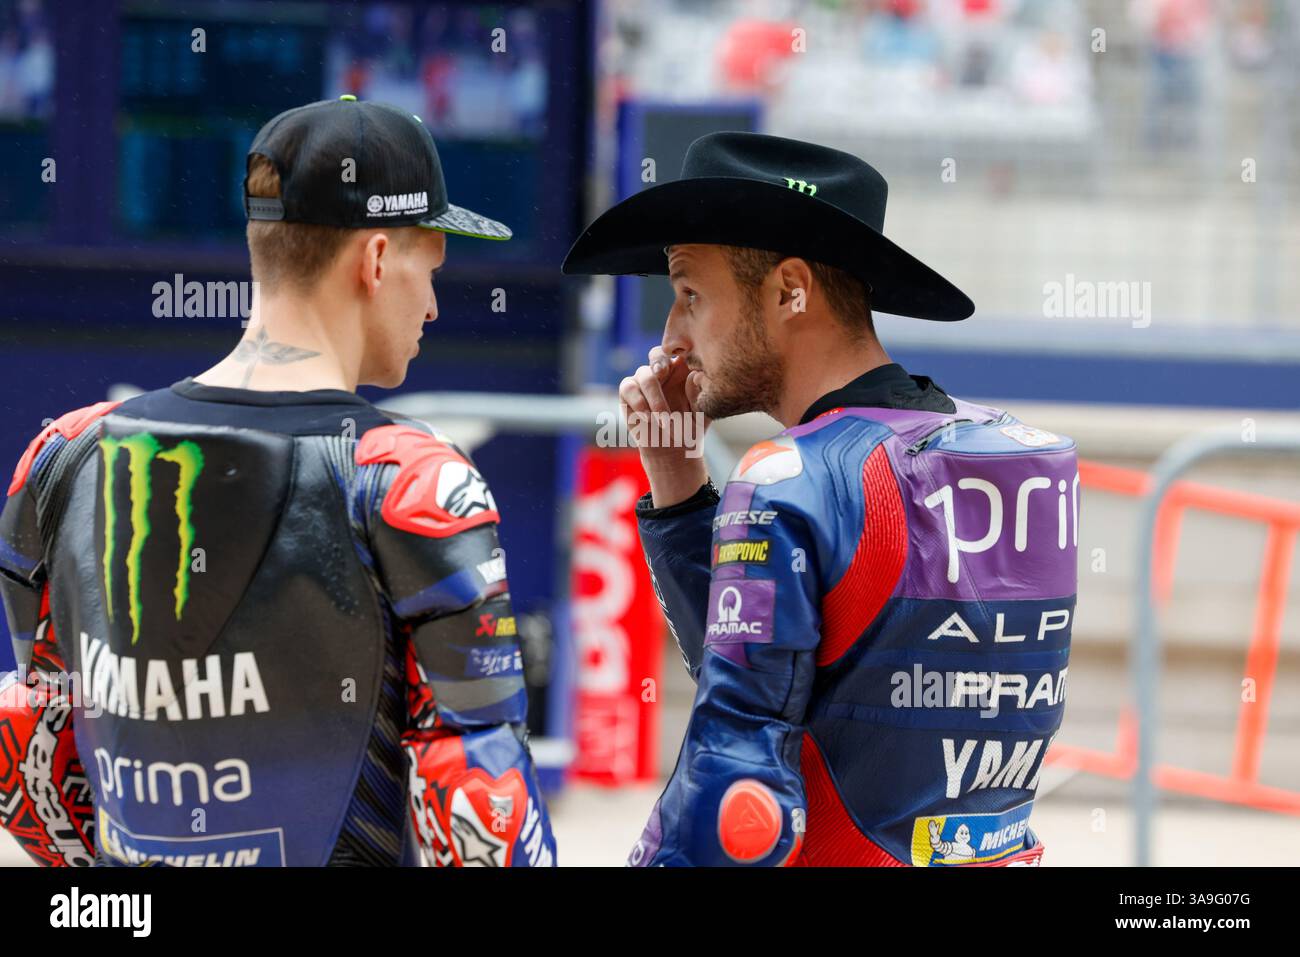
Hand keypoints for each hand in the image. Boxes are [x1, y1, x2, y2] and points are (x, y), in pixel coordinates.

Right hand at [618, 346, 711, 507]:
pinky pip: (628, 387)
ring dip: (655, 397)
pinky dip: (638, 401)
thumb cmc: (691, 429)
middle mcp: (663, 372)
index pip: (680, 349)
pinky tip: (648, 417)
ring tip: (664, 419)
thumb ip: (701, 393)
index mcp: (683, 370)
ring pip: (644, 374)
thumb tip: (693, 374)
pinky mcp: (629, 393)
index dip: (681, 348)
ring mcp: (644, 381)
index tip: (686, 359)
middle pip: (657, 352)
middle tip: (664, 372)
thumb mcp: (703, 412)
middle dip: (660, 361)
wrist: (673, 452)